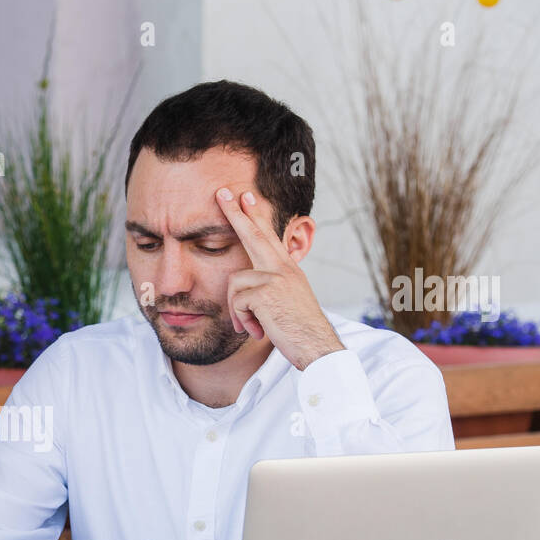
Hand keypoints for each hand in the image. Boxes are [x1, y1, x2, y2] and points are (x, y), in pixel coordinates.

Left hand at [215, 186, 344, 371]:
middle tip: (221, 192)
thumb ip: (268, 288)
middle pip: (254, 234)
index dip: (256, 216)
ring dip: (238, 311)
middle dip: (235, 213)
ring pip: (235, 283)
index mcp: (288, 268)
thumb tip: (244, 284)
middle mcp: (284, 267)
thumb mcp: (285, 302)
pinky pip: (237, 302)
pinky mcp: (266, 292)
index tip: (246, 197)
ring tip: (254, 326)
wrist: (317, 347)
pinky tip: (258, 330)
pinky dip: (243, 321)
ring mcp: (275, 277)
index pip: (268, 236)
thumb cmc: (299, 330)